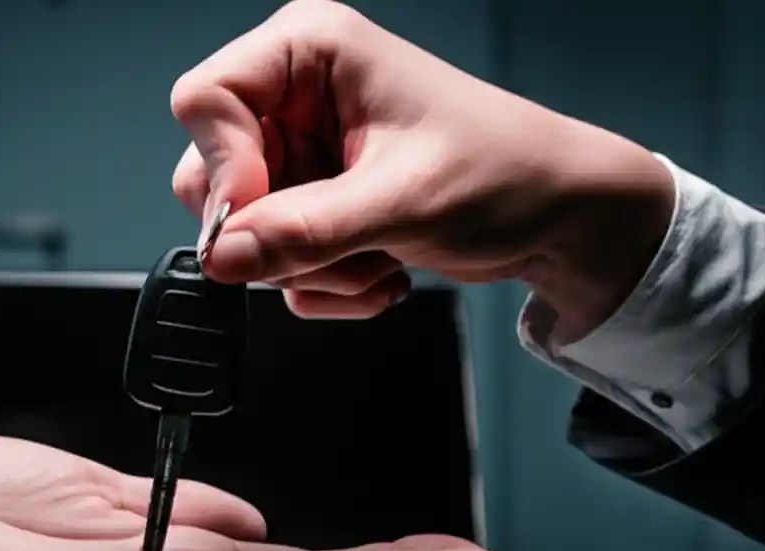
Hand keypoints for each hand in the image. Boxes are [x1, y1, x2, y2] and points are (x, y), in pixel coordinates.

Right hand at [171, 0, 673, 341]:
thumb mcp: (401, 201)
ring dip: (309, 268)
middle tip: (341, 247)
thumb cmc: (504, 172)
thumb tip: (222, 257)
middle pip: (211, 175)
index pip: (205, 101)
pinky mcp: (311, 205)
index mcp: (311, 52)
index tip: (261, 216)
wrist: (559, 218)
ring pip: (243, 232)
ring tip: (379, 257)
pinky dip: (324, 284)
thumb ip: (304, 232)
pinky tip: (382, 270)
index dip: (224, 166)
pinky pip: (274, 263)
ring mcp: (301, 156)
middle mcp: (294, 98)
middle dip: (277, 234)